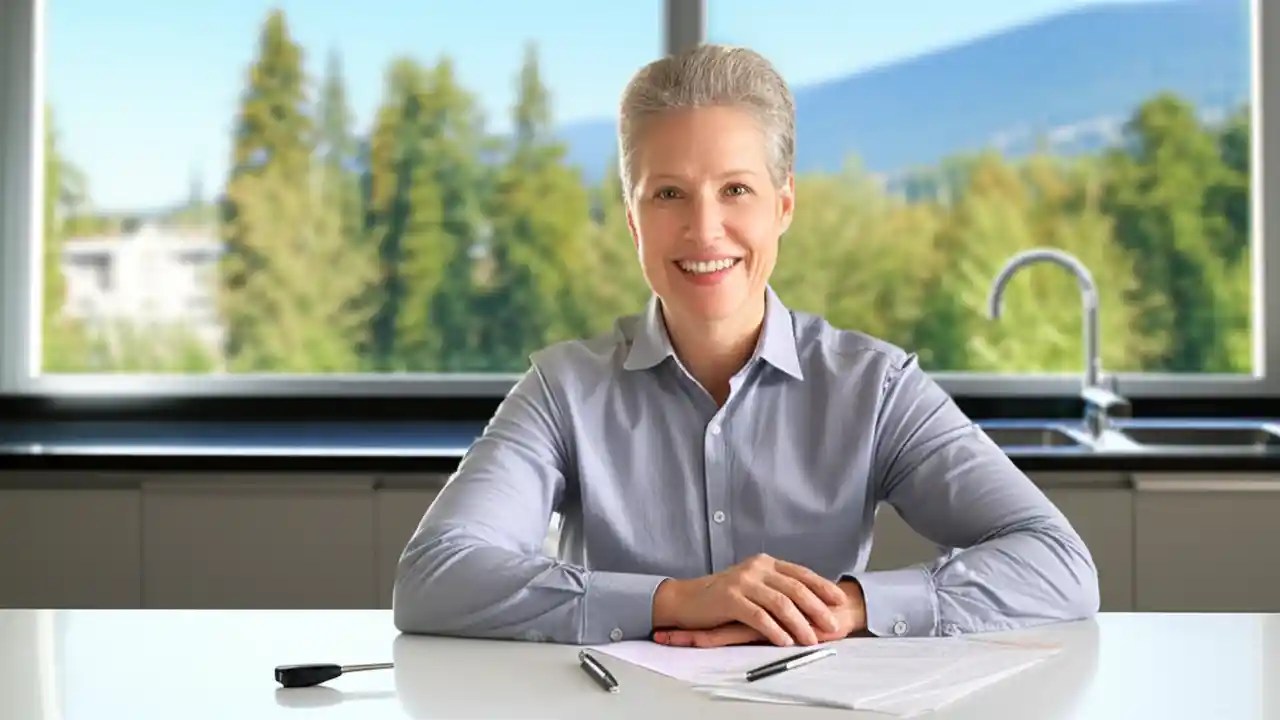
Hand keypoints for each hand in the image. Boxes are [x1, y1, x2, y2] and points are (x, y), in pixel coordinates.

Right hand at [654, 579, 866, 647]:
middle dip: (817, 608)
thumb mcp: (753, 584)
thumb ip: (776, 587)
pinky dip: (774, 630)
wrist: (687, 599)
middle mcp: (756, 568)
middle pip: (795, 588)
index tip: (840, 601)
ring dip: (799, 624)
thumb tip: (809, 603)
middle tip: (831, 625)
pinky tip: (784, 641)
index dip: (823, 587)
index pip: (801, 573)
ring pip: (780, 603)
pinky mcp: (730, 598)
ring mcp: (743, 581)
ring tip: (810, 639)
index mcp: (765, 562)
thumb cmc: (723, 597)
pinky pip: (759, 616)